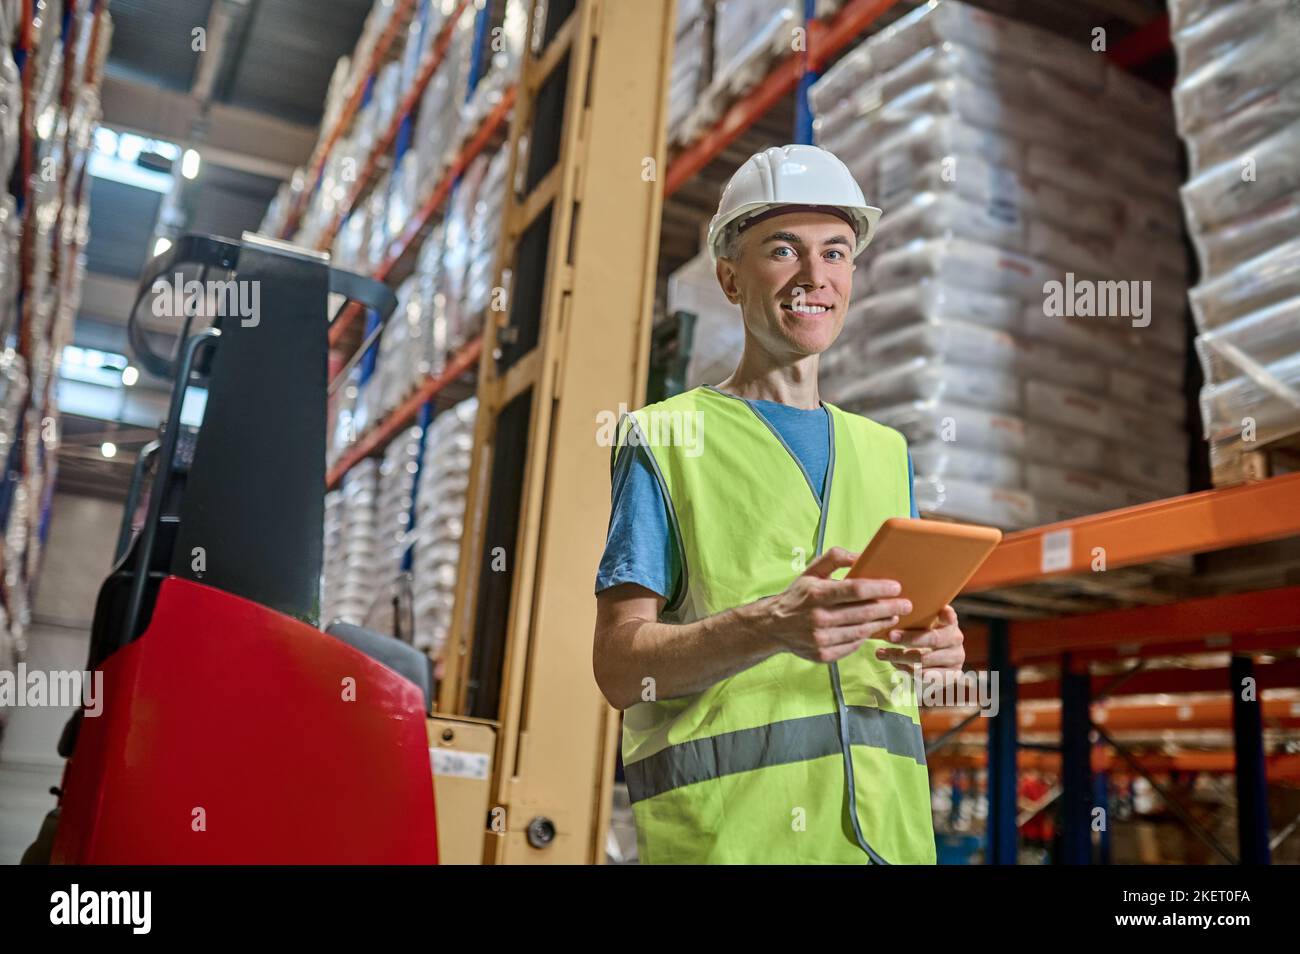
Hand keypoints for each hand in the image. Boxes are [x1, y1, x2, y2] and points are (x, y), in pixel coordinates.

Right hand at [760, 547, 911, 663]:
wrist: (773, 626)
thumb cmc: (798, 595)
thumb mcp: (811, 571)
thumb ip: (835, 558)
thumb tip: (861, 555)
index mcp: (817, 594)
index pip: (856, 590)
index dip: (879, 588)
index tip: (896, 587)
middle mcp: (819, 618)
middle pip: (864, 613)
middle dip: (889, 607)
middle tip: (906, 604)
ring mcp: (821, 639)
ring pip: (861, 631)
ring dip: (881, 623)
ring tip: (893, 616)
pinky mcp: (823, 655)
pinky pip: (852, 646)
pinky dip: (865, 637)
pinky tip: (872, 629)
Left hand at [874, 604, 964, 673]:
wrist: (934, 668)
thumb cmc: (922, 640)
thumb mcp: (922, 626)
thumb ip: (916, 617)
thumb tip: (892, 608)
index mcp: (949, 622)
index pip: (950, 616)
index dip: (946, 615)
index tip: (938, 613)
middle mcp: (956, 639)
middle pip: (932, 639)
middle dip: (908, 638)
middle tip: (889, 636)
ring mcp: (955, 658)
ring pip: (924, 659)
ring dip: (899, 656)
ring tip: (881, 653)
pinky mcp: (950, 675)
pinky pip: (925, 674)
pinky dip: (906, 669)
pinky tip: (895, 664)